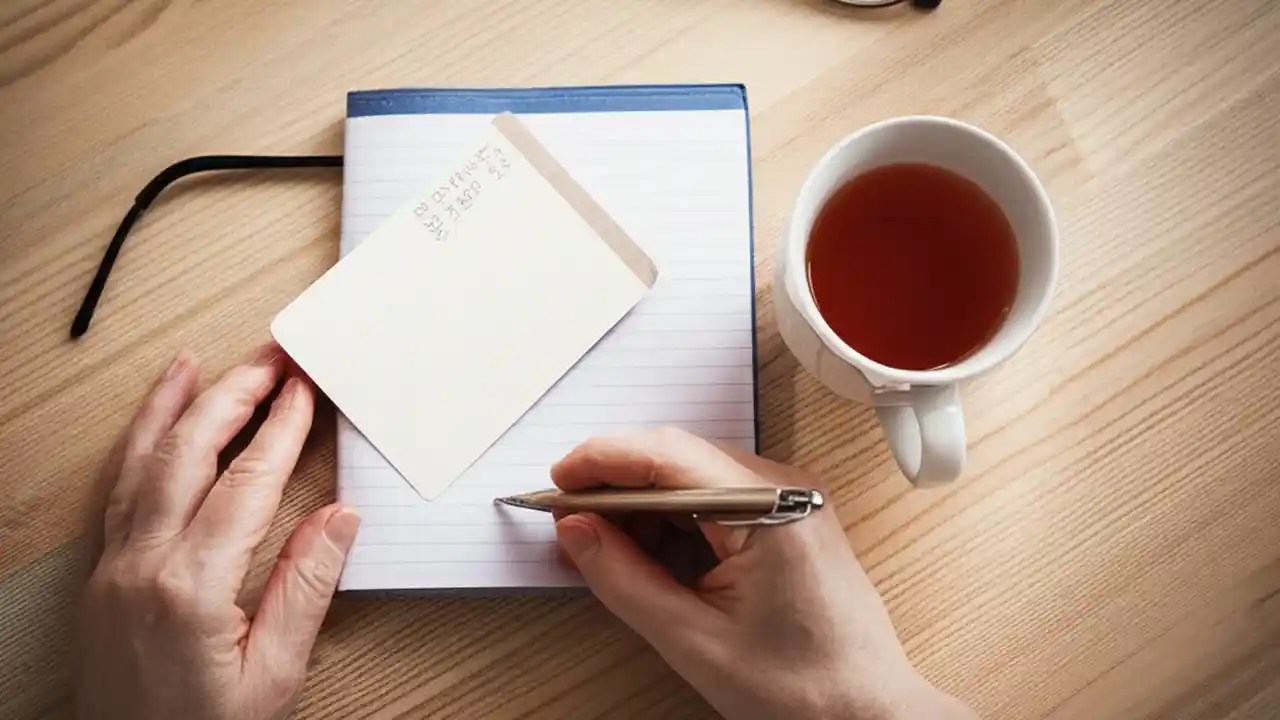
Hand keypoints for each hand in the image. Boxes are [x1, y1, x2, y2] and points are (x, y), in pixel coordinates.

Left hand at [77, 347, 359, 719]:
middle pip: (189, 453)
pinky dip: (137, 445)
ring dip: (177, 405)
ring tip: (204, 362)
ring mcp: (115, 566)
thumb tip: (340, 519)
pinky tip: (153, 421)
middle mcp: (143, 565)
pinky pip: (119, 490)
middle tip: (271, 359)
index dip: (282, 430)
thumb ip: (306, 589)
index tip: (304, 393)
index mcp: (192, 588)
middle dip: (234, 395)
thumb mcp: (274, 674)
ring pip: (143, 462)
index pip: (246, 483)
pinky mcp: (103, 575)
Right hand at [552, 428, 975, 719]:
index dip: (603, 460)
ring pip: (693, 478)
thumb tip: (574, 531)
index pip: (668, 454)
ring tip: (602, 549)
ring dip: (643, 506)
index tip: (556, 483)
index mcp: (769, 508)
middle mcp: (785, 488)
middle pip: (678, 459)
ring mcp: (789, 501)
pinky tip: (648, 558)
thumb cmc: (802, 689)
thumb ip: (624, 579)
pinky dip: (674, 522)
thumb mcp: (693, 639)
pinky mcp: (787, 520)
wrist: (869, 716)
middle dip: (617, 485)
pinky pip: (716, 501)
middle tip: (568, 521)